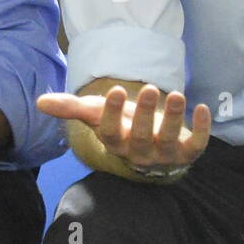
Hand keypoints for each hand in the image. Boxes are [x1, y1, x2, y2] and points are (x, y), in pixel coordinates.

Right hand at [37, 84, 210, 174]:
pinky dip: (201, 130)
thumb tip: (41, 102)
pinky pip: (196, 146)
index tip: (115, 90)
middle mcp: (139, 152)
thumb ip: (71, 108)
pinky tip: (203, 108)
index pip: (110, 132)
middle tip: (148, 89)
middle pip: (141, 138)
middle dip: (145, 115)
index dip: (112, 113)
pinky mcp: (188, 152)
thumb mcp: (98, 114)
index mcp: (116, 142)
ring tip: (178, 95)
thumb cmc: (122, 126)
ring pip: (169, 141)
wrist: (151, 147)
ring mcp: (164, 155)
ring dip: (174, 119)